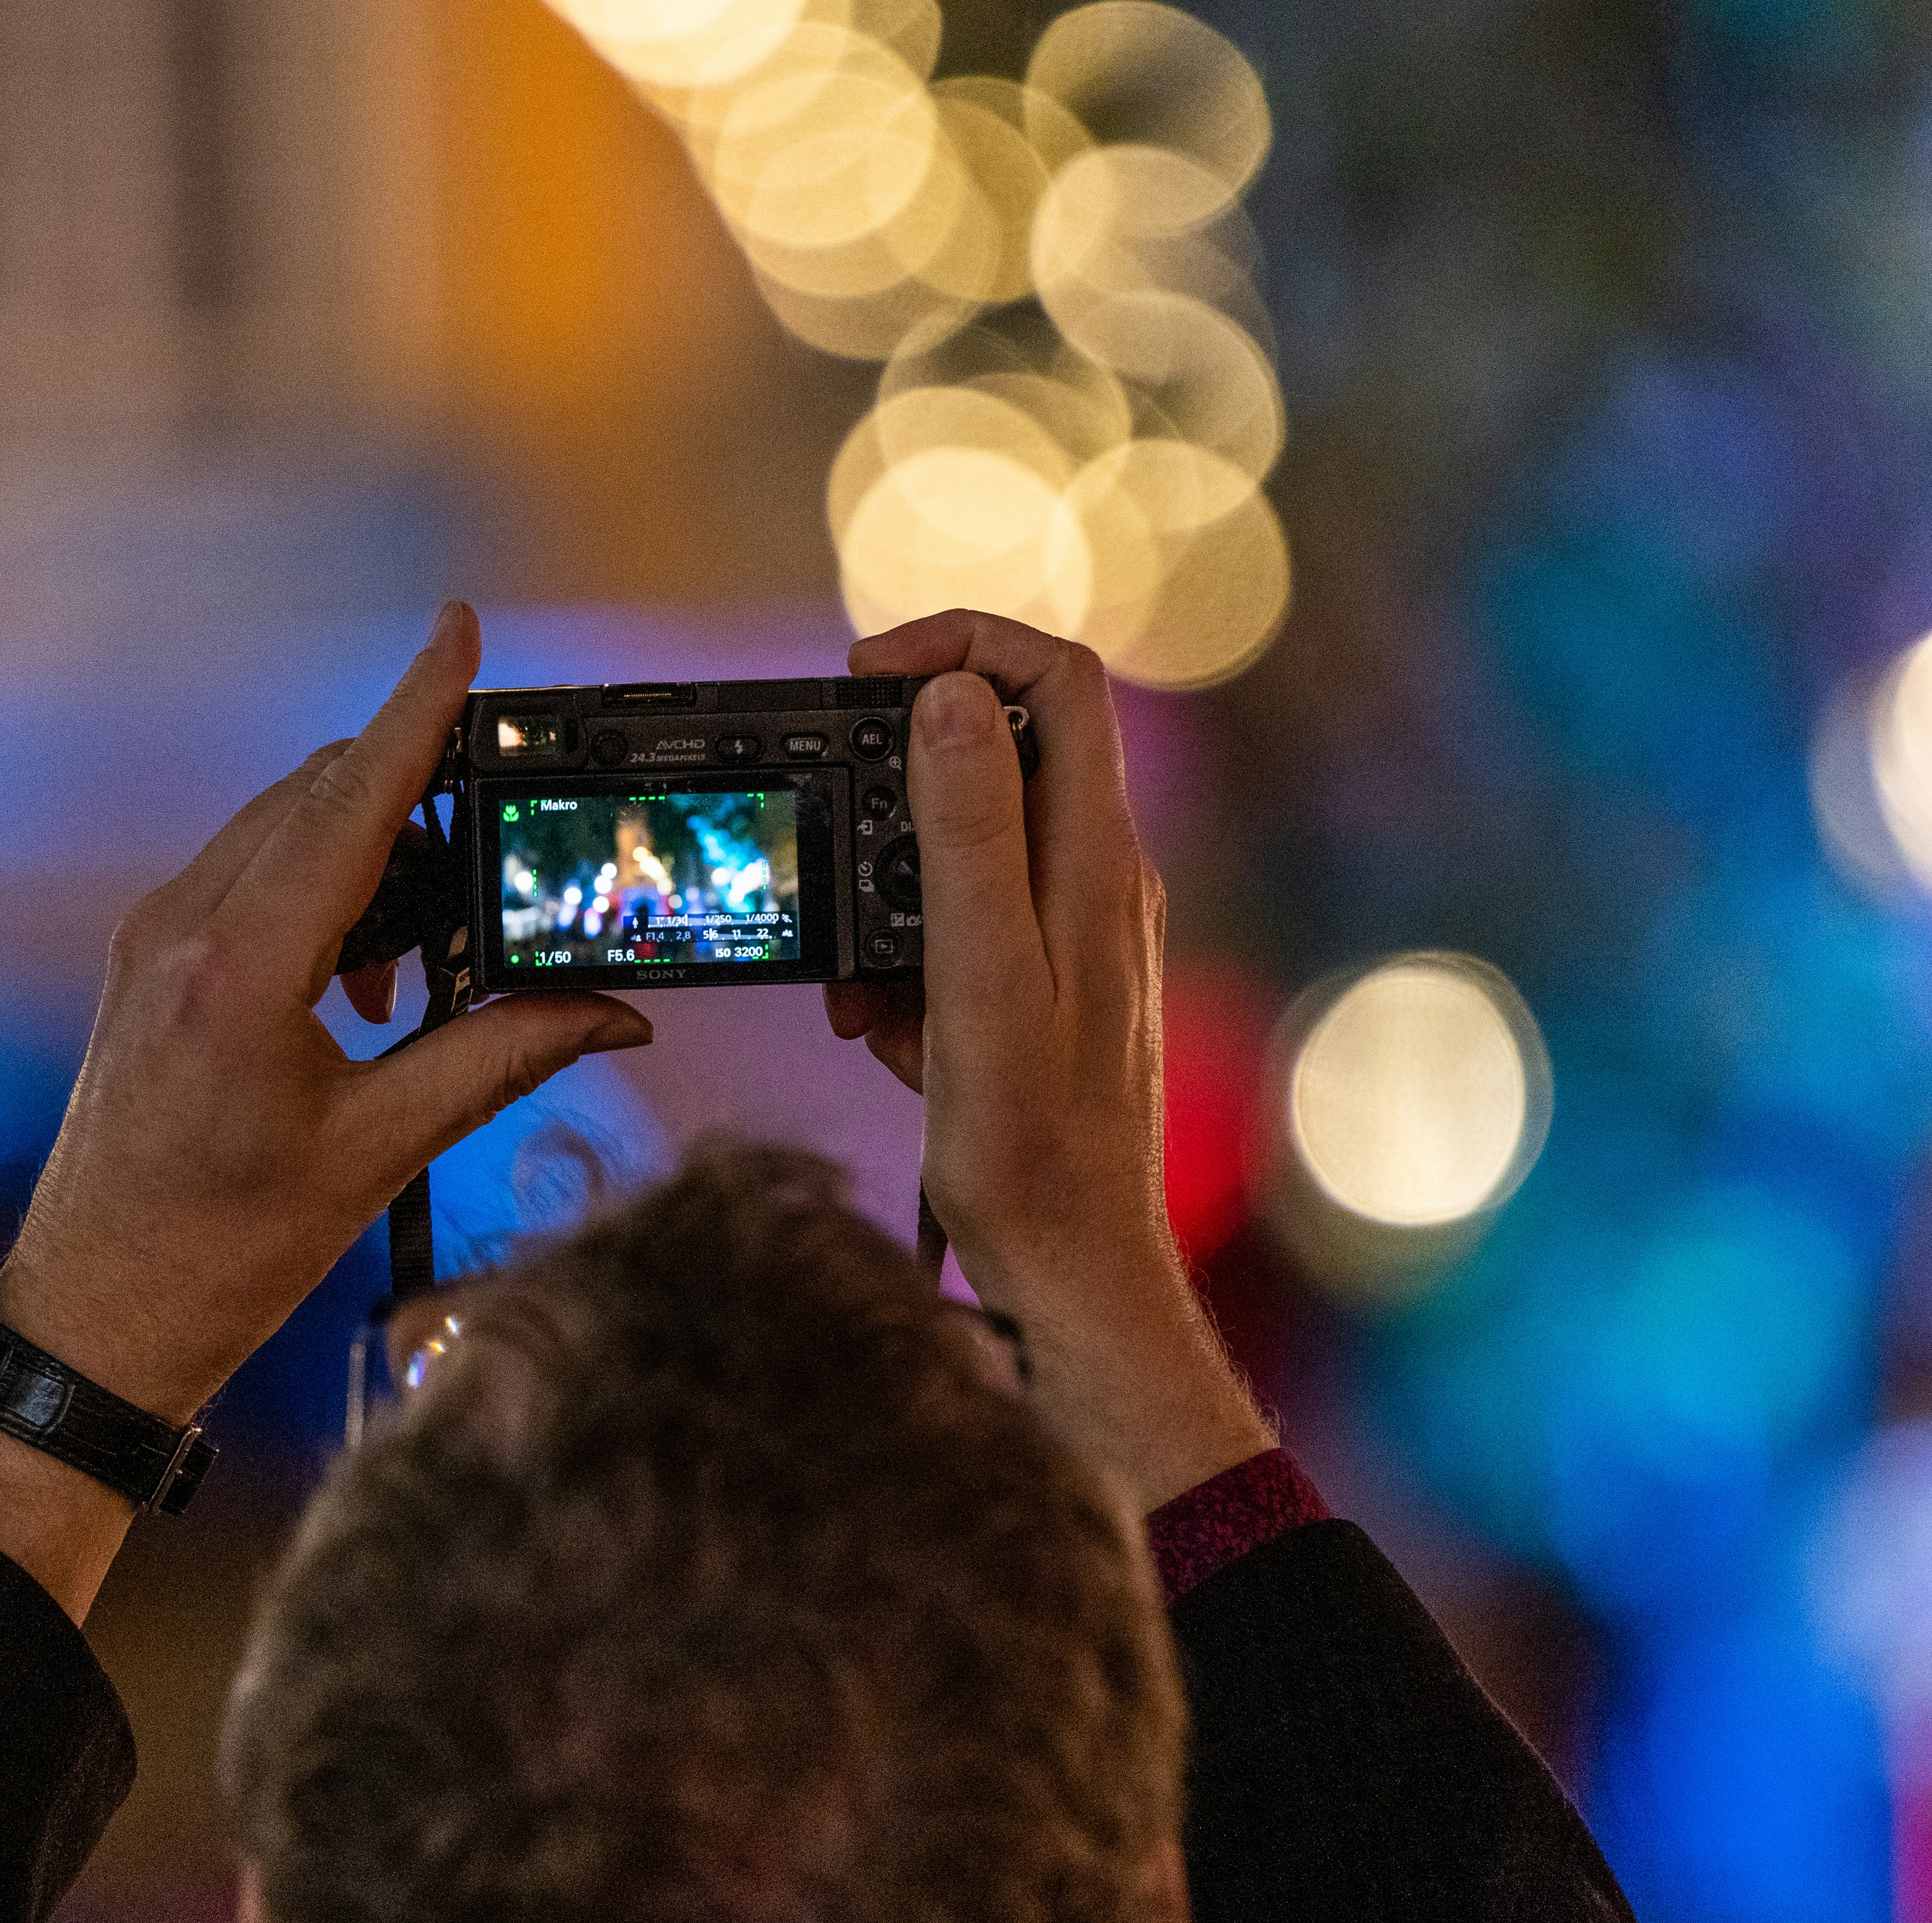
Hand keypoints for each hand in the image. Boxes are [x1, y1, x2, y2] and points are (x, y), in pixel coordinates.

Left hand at [0, 602, 652, 1612]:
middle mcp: (184, 929)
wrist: (98, 1314)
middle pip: (320, 798)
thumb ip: (498, 1059)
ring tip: (426, 967)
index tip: (458, 630)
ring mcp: (155, 937)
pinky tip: (363, 985)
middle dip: (419, 798)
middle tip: (502, 848)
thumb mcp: (381, 1154)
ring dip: (373, 858)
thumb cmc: (224, 1252)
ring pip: (284, 831)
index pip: (349, 803)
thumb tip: (612, 1012)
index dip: (414, 712)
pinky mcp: (150, 959)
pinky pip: (250, 876)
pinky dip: (323, 894)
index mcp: (241, 970)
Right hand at [822, 611, 1269, 1514]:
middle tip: (833, 851)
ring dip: (887, 898)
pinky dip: (904, 966)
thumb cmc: (1031, 1148)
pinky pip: (961, 934)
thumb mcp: (980, 978)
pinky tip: (884, 1037)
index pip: (1057, 680)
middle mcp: (1098, 880)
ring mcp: (1074, 935)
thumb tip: (954, 699)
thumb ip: (970, 835)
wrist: (1073, 1269)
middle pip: (1001, 754)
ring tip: (855, 990)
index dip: (964, 644)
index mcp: (1095, 859)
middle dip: (896, 788)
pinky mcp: (1042, 989)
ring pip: (965, 853)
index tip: (869, 676)